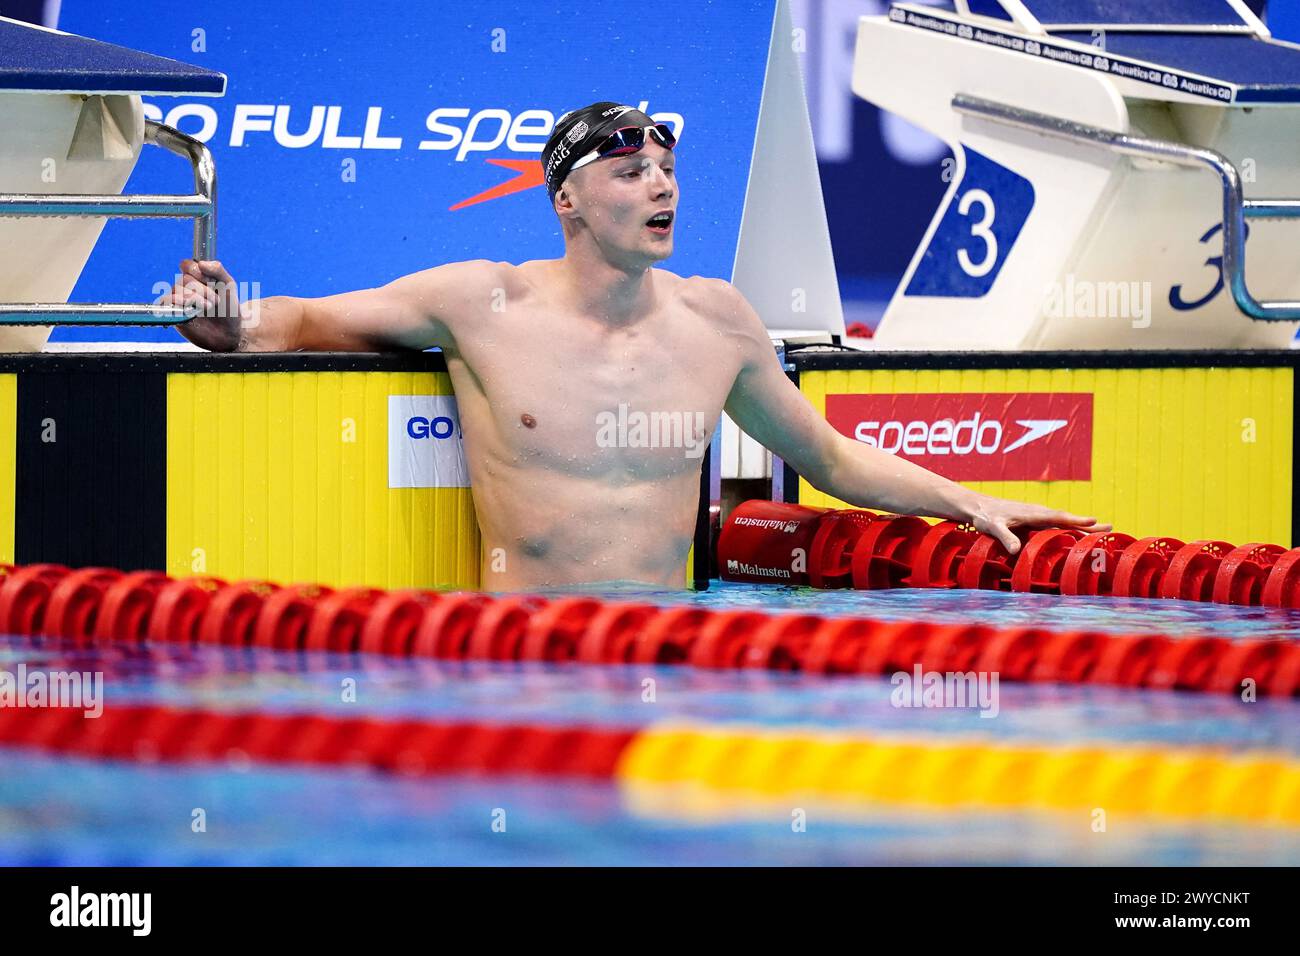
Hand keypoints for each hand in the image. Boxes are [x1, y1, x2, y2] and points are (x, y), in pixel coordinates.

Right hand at [162, 259, 244, 350]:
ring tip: (209, 308)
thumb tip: (200, 263)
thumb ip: (217, 270)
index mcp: (196, 278)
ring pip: (176, 290)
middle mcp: (185, 288)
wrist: (229, 333)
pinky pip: (167, 303)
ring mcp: (178, 300)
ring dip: (195, 298)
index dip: (197, 271)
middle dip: (202, 289)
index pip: (186, 265)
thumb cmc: (229, 309)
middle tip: (216, 301)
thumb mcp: (228, 286)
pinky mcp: (173, 314)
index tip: (211, 281)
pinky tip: (193, 311)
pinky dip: (180, 304)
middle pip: (184, 279)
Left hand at [964, 493, 1111, 555]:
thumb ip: (1005, 537)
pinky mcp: (1032, 518)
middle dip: (1087, 523)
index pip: (1059, 518)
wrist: (976, 506)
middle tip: (1110, 527)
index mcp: (1033, 513)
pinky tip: (1073, 532)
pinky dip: (1068, 525)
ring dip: (1080, 524)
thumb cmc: (984, 516)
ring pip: (1062, 520)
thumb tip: (1015, 551)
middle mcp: (1038, 512)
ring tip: (1099, 529)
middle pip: (1067, 518)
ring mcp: (1036, 514)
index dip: (1077, 521)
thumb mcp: (993, 527)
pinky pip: (1055, 522)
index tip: (1095, 522)